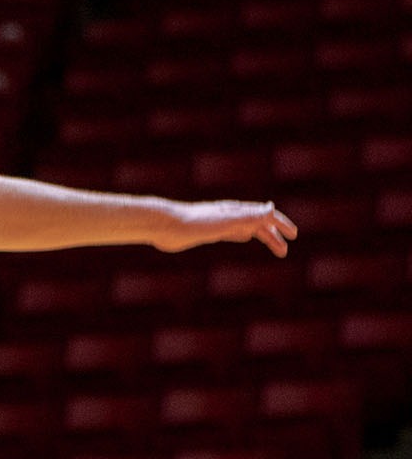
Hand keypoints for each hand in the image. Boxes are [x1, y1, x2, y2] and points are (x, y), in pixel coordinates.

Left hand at [153, 200, 298, 255]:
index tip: (294, 235)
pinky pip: (231, 232)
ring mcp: (219, 222)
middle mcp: (230, 215)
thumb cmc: (193, 223)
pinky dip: (242, 234)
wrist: (164, 225)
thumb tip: (272, 207)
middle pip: (258, 224)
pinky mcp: (207, 230)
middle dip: (273, 236)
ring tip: (272, 248)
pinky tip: (243, 237)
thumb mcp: (224, 221)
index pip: (265, 216)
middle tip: (285, 251)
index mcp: (236, 212)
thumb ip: (248, 217)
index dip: (280, 224)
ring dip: (261, 236)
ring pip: (246, 228)